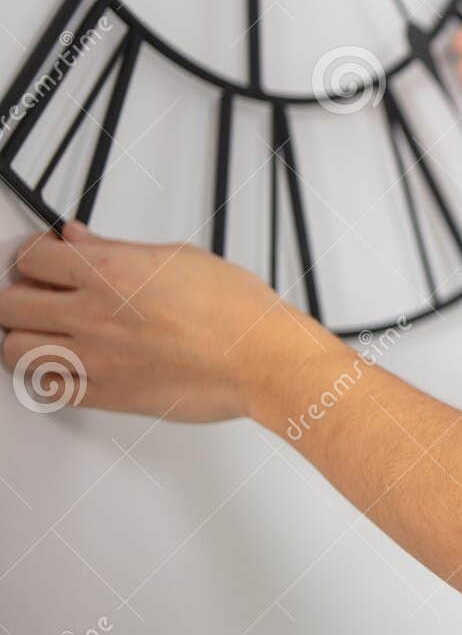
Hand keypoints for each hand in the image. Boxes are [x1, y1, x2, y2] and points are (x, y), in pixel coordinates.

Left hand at [0, 223, 339, 422]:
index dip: (32, 255)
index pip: (31, 258)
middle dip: (17, 296)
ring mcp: (96, 358)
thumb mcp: (178, 257)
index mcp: (110, 272)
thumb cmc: (236, 311)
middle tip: (35, 294)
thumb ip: (117, 249)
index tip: (41, 258)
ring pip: (15, 350)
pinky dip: (46, 376)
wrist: (263, 359)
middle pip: (10, 304)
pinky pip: (49, 389)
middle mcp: (94, 315)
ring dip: (22, 337)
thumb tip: (81, 240)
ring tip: (42, 331)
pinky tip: (62, 365)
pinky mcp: (107, 395)